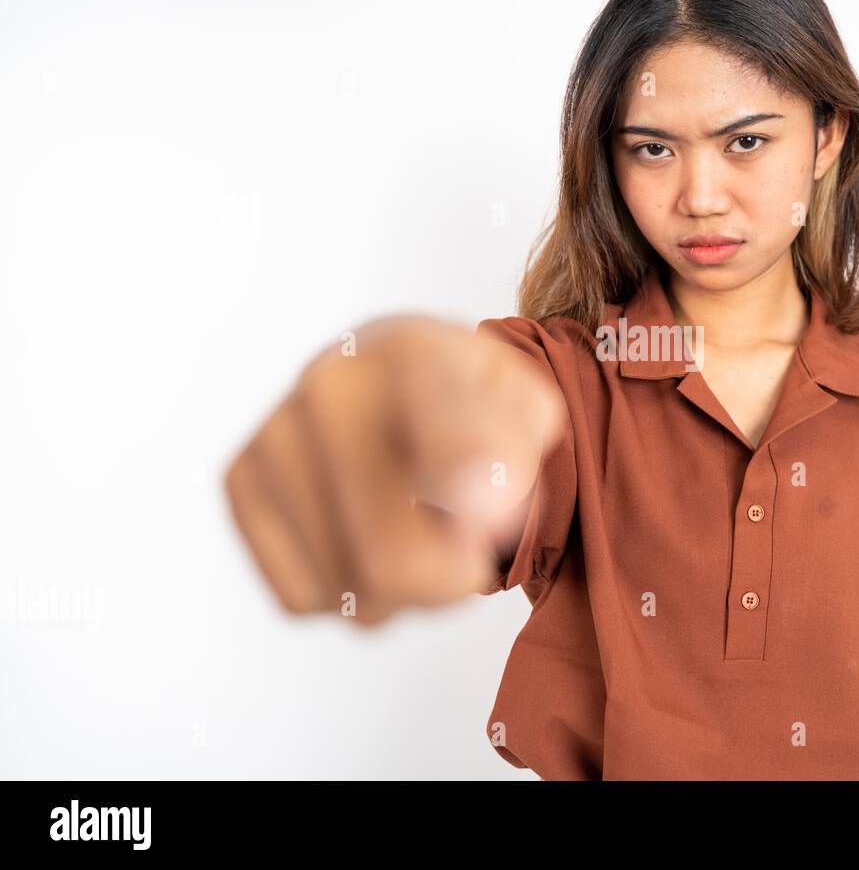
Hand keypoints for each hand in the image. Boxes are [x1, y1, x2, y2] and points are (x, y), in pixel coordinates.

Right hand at [223, 315, 565, 624]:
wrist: (390, 372)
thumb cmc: (470, 401)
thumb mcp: (524, 408)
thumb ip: (518, 447)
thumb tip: (477, 507)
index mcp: (417, 354)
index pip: (445, 445)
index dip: (471, 495)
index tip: (491, 519)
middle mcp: (328, 385)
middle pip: (391, 562)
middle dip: (448, 580)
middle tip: (471, 553)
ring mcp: (275, 434)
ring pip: (350, 592)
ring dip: (404, 591)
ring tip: (417, 526)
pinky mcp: (240, 480)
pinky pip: (306, 597)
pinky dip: (348, 590)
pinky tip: (365, 534)